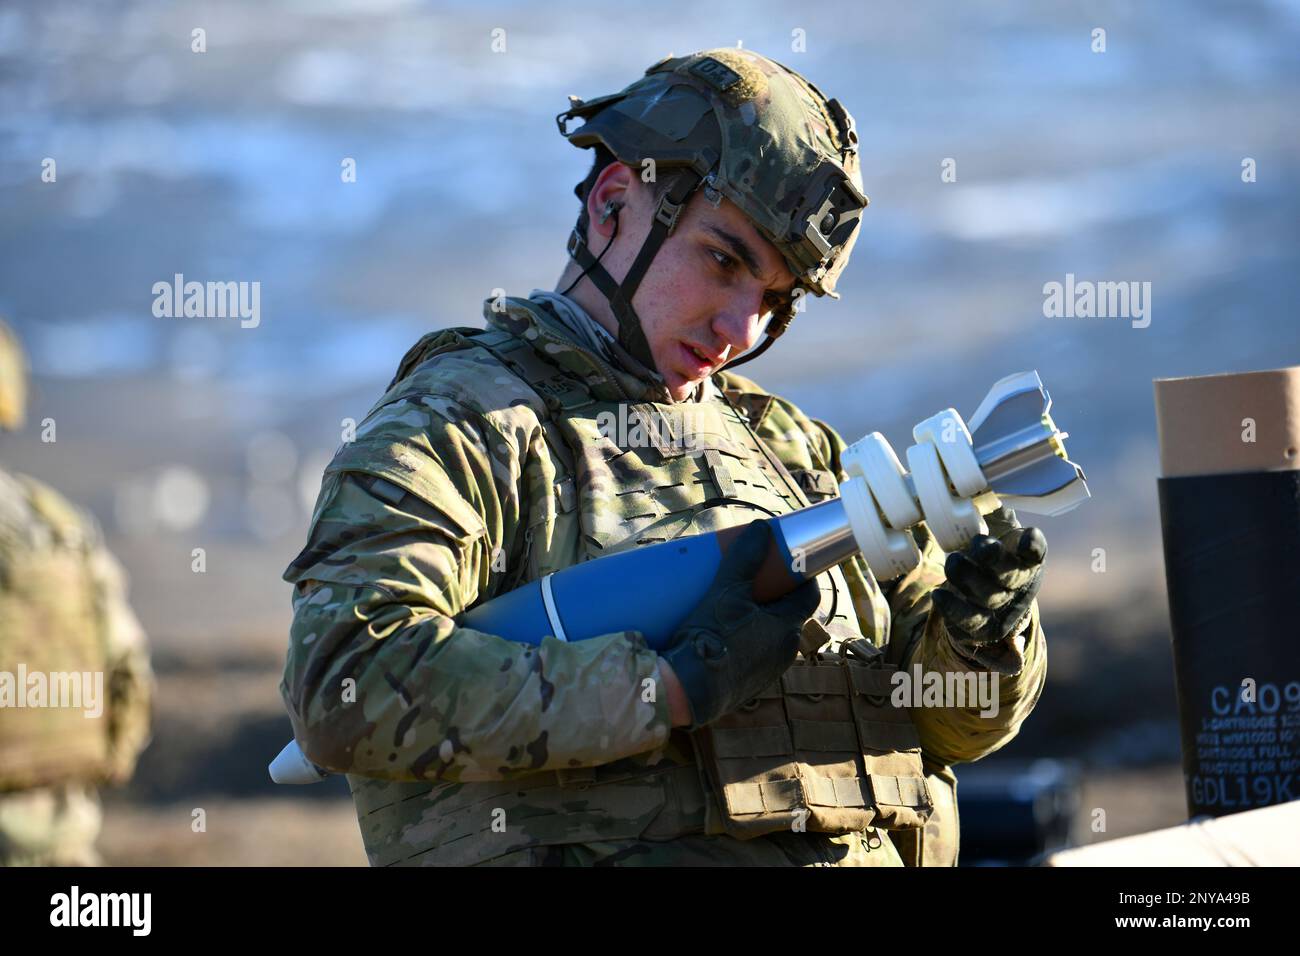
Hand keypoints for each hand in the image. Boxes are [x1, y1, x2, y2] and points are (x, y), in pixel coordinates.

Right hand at [660, 520, 820, 729]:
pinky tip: (722, 634)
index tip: (786, 562)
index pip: (808, 595)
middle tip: (749, 578)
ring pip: (769, 635)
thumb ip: (744, 560)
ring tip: (731, 604)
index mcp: (787, 629)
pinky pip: (754, 654)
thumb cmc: (710, 639)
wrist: (685, 692)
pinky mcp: (748, 684)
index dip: (800, 576)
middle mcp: (784, 652)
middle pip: (787, 614)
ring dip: (758, 619)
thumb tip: (762, 528)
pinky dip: (745, 640)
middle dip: (772, 595)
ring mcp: (768, 671)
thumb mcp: (725, 593)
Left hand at [931, 506, 1046, 647]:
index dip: (1033, 545)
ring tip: (953, 561)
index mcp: (1026, 558)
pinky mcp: (982, 627)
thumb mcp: (991, 527)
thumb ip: (988, 510)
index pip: (1035, 551)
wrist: (981, 592)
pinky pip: (970, 623)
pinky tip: (938, 594)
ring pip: (989, 599)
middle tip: (979, 542)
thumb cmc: (986, 550)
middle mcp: (1019, 584)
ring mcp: (1002, 608)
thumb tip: (976, 492)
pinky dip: (953, 609)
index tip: (1027, 534)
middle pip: (1011, 577)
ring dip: (969, 579)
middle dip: (995, 560)